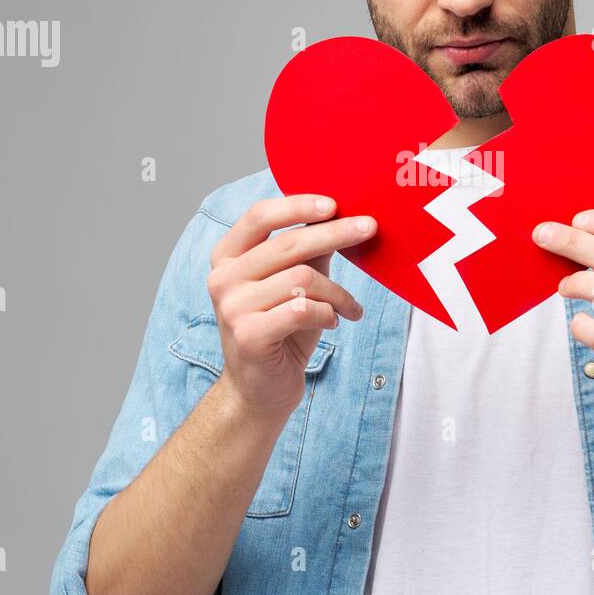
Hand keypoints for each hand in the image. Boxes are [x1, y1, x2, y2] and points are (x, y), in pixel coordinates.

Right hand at [208, 195, 374, 420]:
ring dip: (338, 292)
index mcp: (227, 257)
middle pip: (288, 244)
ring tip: (350, 306)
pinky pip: (303, 309)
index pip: (259, 216)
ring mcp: (232, 308)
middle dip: (335, 233)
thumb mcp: (294, 285)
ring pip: (303, 279)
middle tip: (370, 228)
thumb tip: (339, 214)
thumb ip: (309, 251)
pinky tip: (335, 322)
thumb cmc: (281, 331)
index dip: (297, 205)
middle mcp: (223, 279)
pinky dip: (328, 313)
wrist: (261, 391)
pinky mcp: (249, 336)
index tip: (334, 203)